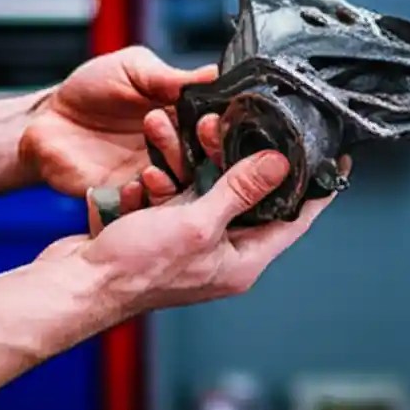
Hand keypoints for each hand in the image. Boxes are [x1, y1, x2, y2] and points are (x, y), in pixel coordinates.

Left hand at [19, 47, 214, 196]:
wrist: (46, 121)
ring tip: (152, 162)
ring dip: (170, 174)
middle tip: (183, 133)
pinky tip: (134, 184)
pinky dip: (142, 197)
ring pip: (177, 185)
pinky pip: (145, 205)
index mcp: (181, 118)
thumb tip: (215, 73)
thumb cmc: (89, 88)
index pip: (212, 128)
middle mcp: (173, 149)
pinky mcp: (128, 196)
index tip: (210, 119)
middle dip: (198, 150)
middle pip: (202, 160)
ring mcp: (152, 175)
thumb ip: (170, 77)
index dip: (215, 127)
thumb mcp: (133, 69)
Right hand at [39, 150, 348, 314]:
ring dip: (195, 160)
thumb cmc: (133, 270)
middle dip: (241, 156)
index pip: (296, 218)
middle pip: (251, 195)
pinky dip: (164, 177)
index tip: (336, 158)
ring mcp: (192, 240)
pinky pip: (174, 192)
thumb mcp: (198, 224)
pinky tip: (148, 173)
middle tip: (240, 124)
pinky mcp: (163, 229)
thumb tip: (279, 165)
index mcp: (244, 260)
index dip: (317, 188)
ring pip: (208, 186)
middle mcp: (223, 252)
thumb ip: (239, 191)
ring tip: (187, 133)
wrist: (73, 285)